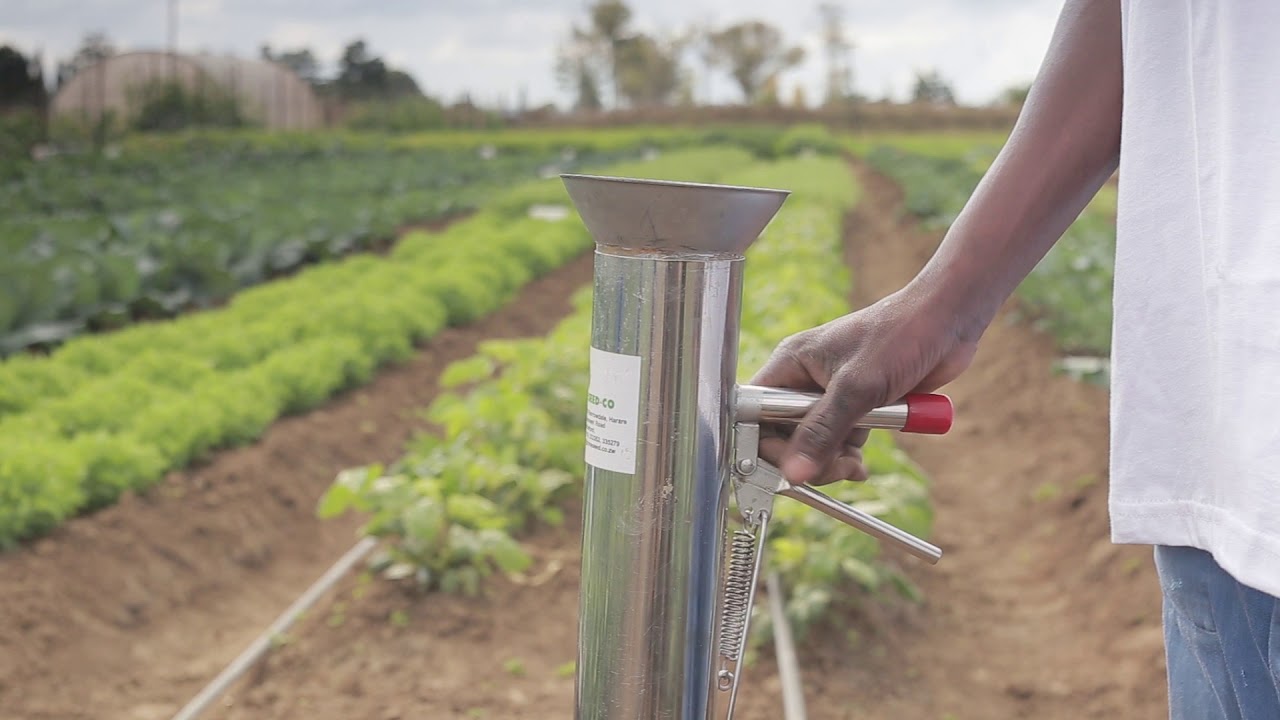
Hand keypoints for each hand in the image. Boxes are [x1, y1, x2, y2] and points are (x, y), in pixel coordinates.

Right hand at [750, 287, 979, 485]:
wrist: (947, 322)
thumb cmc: (899, 336)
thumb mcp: (857, 388)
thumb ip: (822, 432)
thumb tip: (794, 473)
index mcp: (791, 364)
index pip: (755, 413)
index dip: (765, 444)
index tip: (790, 466)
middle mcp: (804, 380)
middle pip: (783, 435)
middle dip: (807, 458)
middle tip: (835, 468)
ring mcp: (830, 395)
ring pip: (814, 444)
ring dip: (833, 460)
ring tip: (855, 464)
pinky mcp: (856, 405)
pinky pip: (839, 441)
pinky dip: (849, 456)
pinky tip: (861, 463)